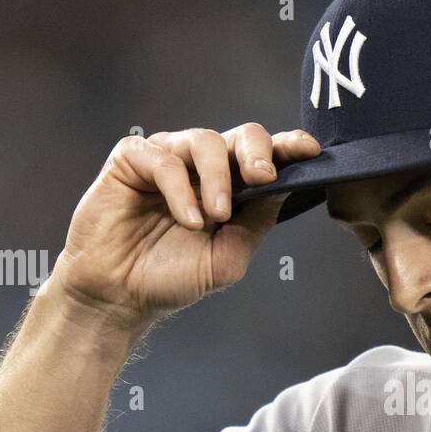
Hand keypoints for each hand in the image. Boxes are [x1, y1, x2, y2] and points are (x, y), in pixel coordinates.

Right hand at [52, 124, 319, 329]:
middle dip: (257, 153)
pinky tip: (188, 220)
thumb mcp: (228, 257)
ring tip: (216, 217)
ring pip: (205, 141)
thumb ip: (256, 222)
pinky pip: (164, 159)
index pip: (267, 157)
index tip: (310, 150)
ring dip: (218, 178)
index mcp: (232, 186)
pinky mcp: (133, 159)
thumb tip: (284, 188)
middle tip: (263, 177)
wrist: (120, 295)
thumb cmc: (171, 277)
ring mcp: (168, 158)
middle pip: (241, 136)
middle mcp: (202, 166)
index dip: (289, 147)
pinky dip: (180, 189)